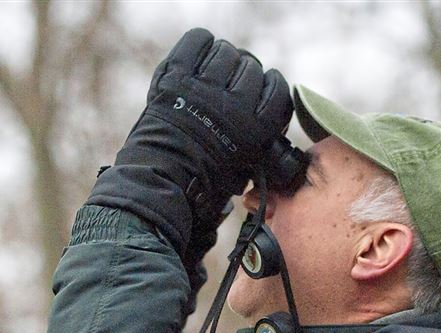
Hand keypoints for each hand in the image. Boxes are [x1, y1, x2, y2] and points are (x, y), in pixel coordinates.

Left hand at [89, 28, 292, 260]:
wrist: (163, 181)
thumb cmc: (204, 182)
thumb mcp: (244, 169)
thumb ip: (259, 145)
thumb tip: (264, 123)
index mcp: (256, 127)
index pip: (278, 89)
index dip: (270, 86)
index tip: (262, 89)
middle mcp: (235, 104)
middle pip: (251, 67)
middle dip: (244, 73)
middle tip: (232, 85)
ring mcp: (205, 88)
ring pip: (226, 52)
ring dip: (223, 59)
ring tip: (214, 72)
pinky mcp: (177, 77)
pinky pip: (197, 42)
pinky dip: (200, 43)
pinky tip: (200, 53)